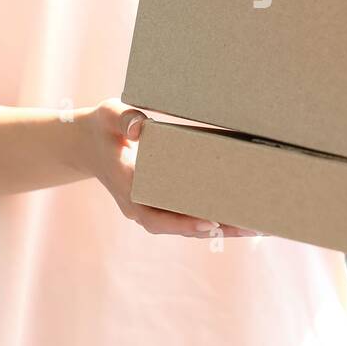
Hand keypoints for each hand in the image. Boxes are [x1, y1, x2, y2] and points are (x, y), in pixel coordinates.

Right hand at [77, 99, 251, 237]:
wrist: (89, 143)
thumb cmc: (103, 128)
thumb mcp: (109, 116)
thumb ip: (124, 119)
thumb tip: (141, 127)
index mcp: (127, 190)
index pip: (155, 215)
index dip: (183, 223)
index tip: (210, 223)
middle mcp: (140, 206)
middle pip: (181, 227)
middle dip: (218, 229)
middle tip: (253, 226)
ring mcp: (151, 206)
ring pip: (189, 226)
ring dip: (223, 228)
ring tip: (258, 225)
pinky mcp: (162, 202)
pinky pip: (190, 215)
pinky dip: (216, 218)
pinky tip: (242, 214)